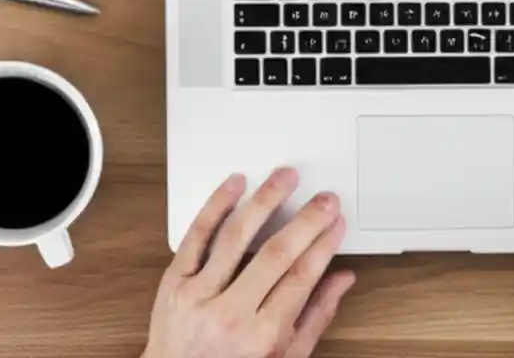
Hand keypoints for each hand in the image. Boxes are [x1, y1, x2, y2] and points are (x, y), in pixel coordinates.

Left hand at [142, 168, 354, 357]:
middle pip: (276, 254)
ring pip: (236, 237)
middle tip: (325, 199)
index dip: (324, 245)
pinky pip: (196, 236)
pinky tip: (235, 186)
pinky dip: (216, 206)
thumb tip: (341, 280)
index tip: (337, 224)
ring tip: (284, 178)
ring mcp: (197, 296)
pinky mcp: (172, 282)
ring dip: (265, 201)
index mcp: (261, 336)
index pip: (301, 277)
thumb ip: (314, 318)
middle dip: (307, 220)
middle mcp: (229, 315)